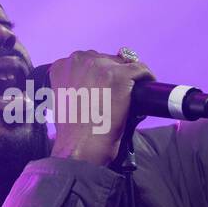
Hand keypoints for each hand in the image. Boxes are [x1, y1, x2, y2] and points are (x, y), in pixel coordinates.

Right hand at [47, 50, 154, 166]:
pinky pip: (140, 69)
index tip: (105, 87)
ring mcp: (100, 67)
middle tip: (117, 95)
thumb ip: (74, 86)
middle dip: (114, 74)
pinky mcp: (120, 75)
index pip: (89, 61)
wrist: (81, 146)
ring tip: (130, 94)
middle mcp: (78, 60)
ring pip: (124, 64)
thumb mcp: (63, 101)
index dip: (100, 74)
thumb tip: (94, 84)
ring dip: (129, 77)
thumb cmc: (72, 132)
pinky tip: (147, 88)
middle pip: (106, 60)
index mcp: (61, 66)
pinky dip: (146, 77)